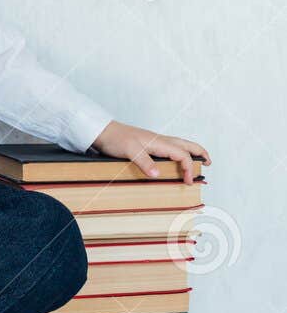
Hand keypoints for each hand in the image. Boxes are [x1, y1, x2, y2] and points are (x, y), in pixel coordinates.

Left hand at [91, 120, 209, 185]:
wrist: (103, 131)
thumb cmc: (116, 139)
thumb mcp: (129, 151)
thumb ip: (144, 162)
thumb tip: (157, 174)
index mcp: (160, 142)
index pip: (182, 155)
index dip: (189, 168)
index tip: (189, 181)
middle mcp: (161, 141)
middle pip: (187, 145)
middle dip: (200, 153)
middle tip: (209, 163)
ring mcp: (155, 142)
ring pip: (180, 145)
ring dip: (191, 152)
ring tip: (198, 160)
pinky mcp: (149, 144)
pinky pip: (170, 148)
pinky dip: (179, 154)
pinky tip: (175, 160)